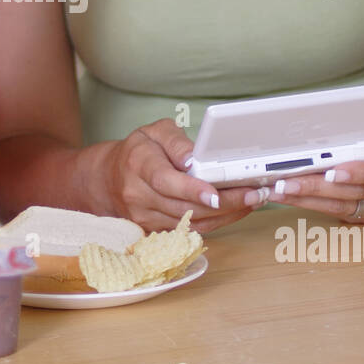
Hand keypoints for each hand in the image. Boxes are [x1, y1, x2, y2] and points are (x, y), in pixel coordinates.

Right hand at [102, 118, 254, 235]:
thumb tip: (196, 159)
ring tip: (252, 200)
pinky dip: (216, 222)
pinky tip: (235, 210)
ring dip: (225, 214)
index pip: (165, 180)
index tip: (215, 193)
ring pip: (190, 222)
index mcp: (138, 163)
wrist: (110, 178)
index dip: (191, 189)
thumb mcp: (155, 132)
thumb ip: (176, 142)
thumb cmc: (140, 150)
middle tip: (254, 194)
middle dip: (223, 202)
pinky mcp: (153, 230)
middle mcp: (138, 194)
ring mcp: (144, 216)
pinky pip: (189, 230)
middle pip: (183, 205)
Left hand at [264, 117, 363, 222]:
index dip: (358, 172)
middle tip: (287, 183)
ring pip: (341, 206)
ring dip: (306, 199)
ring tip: (279, 191)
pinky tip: (289, 197)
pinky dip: (310, 204)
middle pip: (354, 192)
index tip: (332, 172)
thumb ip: (358, 124)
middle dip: (316, 187)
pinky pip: (336, 213)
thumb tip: (324, 118)